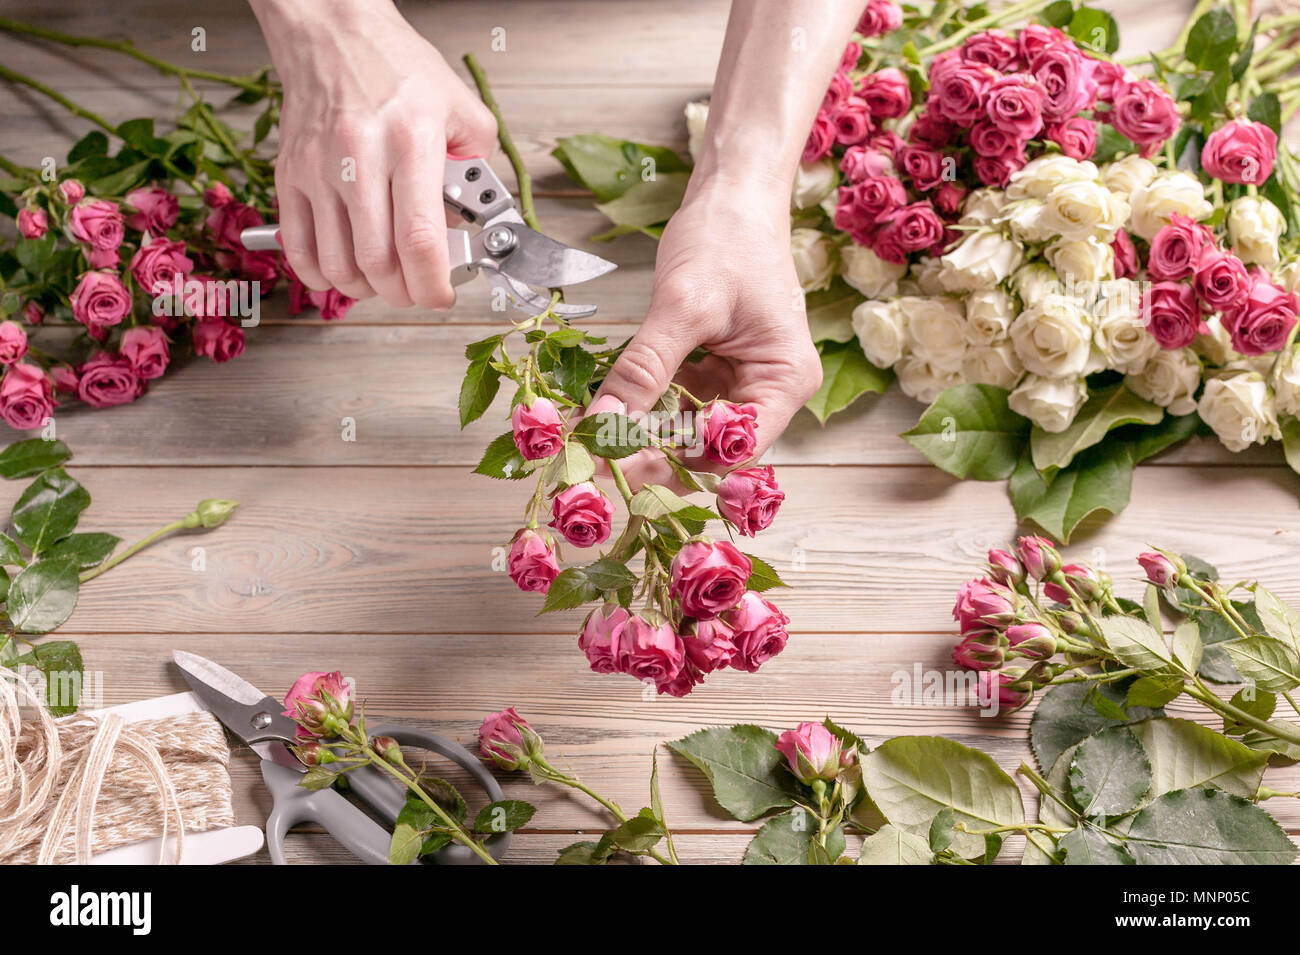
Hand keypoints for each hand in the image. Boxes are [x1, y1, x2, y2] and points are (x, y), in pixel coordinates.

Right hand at [253, 0, 495, 306]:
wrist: (333, 35)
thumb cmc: (397, 68)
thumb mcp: (462, 108)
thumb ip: (478, 166)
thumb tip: (473, 218)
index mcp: (411, 141)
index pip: (419, 239)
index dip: (432, 284)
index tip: (442, 295)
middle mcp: (360, 156)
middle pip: (378, 262)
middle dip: (404, 293)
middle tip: (417, 289)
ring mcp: (318, 169)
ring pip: (338, 264)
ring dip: (367, 289)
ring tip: (385, 279)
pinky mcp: (290, 176)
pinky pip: (299, 249)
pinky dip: (321, 277)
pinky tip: (344, 271)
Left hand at [592, 174, 821, 487]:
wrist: (732, 194)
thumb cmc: (727, 237)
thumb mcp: (684, 305)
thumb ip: (646, 367)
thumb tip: (605, 420)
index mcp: (784, 382)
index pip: (733, 449)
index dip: (678, 464)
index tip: (623, 466)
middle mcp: (769, 390)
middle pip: (709, 447)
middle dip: (654, 454)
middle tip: (598, 458)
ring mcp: (741, 381)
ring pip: (688, 428)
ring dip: (643, 433)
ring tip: (594, 435)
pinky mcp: (714, 368)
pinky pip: (677, 400)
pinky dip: (644, 405)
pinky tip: (607, 407)